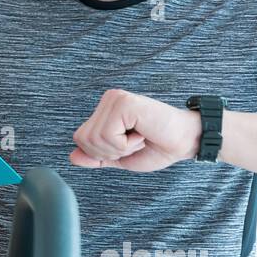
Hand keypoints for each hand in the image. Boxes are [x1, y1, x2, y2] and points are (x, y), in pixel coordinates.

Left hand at [69, 89, 201, 171]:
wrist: (184, 142)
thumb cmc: (156, 146)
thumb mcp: (120, 157)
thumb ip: (96, 157)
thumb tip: (72, 157)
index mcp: (104, 111)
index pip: (80, 139)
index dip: (102, 153)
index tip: (127, 145)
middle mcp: (107, 100)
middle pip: (83, 139)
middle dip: (109, 151)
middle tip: (134, 142)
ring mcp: (114, 99)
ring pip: (94, 138)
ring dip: (120, 148)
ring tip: (139, 136)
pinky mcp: (123, 102)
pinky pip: (108, 135)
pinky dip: (126, 144)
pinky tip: (142, 132)